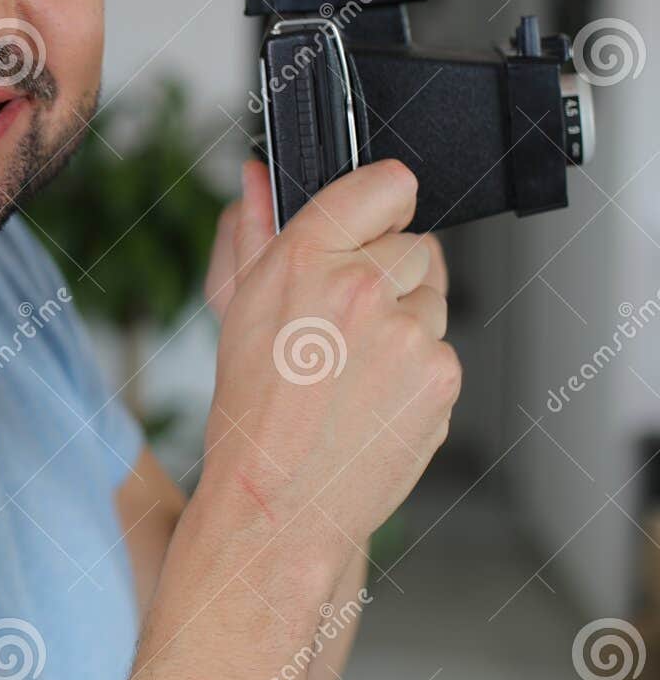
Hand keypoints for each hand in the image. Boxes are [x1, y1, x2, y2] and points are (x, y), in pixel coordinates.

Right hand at [200, 158, 459, 559]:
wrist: (280, 501)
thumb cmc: (251, 412)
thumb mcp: (237, 309)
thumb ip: (253, 232)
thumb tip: (257, 179)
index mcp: (302, 260)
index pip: (385, 184)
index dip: (382, 203)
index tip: (375, 220)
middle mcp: (360, 287)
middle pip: (414, 245)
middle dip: (387, 276)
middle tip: (344, 324)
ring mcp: (407, 333)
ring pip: (431, 300)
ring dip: (404, 324)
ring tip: (354, 370)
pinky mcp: (441, 375)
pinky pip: (441, 350)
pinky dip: (417, 371)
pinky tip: (375, 398)